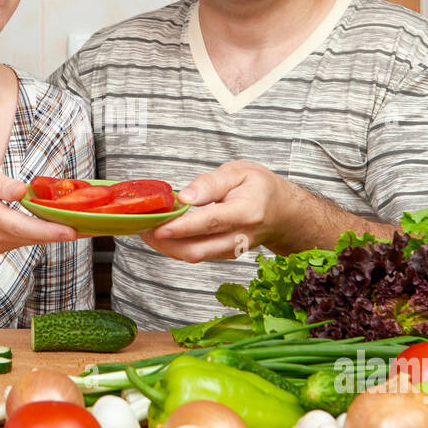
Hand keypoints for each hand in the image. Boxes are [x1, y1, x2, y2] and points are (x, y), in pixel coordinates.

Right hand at [0, 161, 77, 252]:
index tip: (72, 232)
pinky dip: (44, 232)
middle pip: (34, 236)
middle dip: (64, 232)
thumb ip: (1, 183)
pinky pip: (26, 239)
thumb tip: (22, 191)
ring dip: (57, 233)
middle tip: (95, 226)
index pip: (23, 227)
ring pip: (32, 239)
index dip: (49, 231)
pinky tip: (62, 224)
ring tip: (86, 224)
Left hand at [140, 160, 305, 262]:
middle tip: (143, 227)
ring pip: (195, 256)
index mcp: (247, 212)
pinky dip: (176, 247)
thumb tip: (184, 197)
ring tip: (147, 229)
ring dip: (167, 246)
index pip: (210, 222)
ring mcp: (232, 250)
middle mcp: (240, 237)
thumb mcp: (239, 172)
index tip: (159, 226)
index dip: (182, 227)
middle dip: (165, 242)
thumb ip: (210, 183)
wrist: (283, 213)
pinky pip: (197, 255)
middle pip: (198, 249)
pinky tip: (163, 234)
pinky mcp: (224, 255)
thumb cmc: (261, 188)